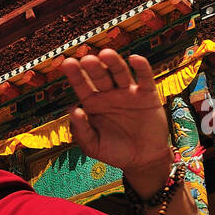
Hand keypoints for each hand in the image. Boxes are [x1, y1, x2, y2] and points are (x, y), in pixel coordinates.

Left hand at [61, 50, 172, 185]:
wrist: (142, 160)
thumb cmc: (114, 152)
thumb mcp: (93, 145)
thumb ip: (81, 130)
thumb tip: (72, 110)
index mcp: (93, 104)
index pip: (82, 86)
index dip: (75, 75)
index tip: (67, 63)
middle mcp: (109, 94)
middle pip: (100, 76)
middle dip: (93, 67)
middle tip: (87, 59)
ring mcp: (128, 93)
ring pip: (120, 73)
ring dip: (114, 63)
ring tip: (106, 54)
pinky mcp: (147, 95)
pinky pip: (145, 78)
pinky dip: (141, 67)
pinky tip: (134, 59)